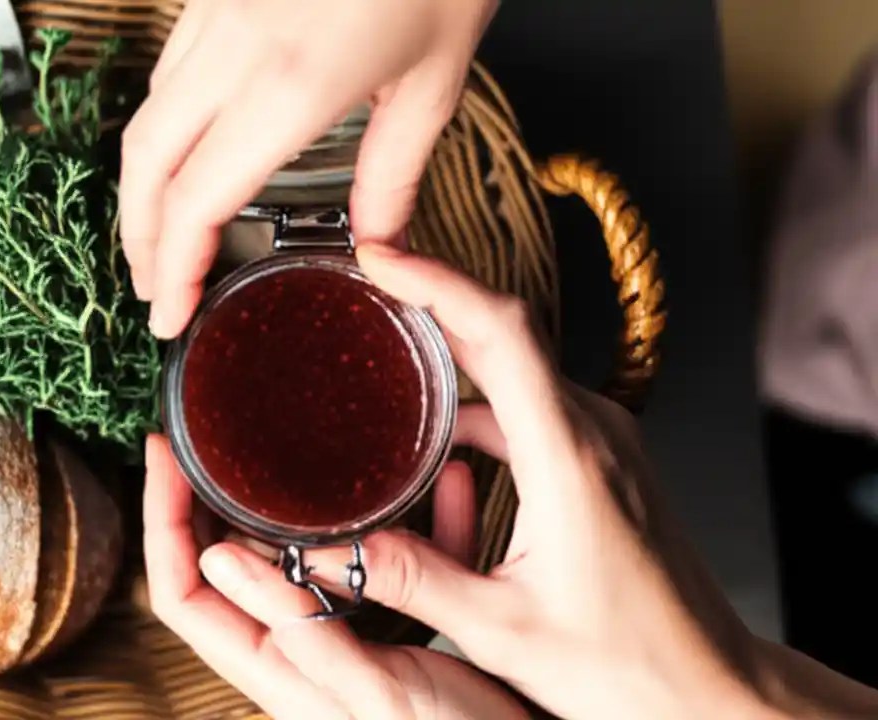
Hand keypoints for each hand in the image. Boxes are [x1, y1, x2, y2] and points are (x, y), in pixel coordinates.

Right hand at [120, 0, 497, 337]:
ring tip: (165, 237)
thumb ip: (393, 172)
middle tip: (155, 289)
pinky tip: (189, 156)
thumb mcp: (436, 79)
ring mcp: (215, 12)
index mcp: (289, 86)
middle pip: (143, 163)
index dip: (172, 269)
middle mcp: (234, 50)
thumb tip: (377, 246)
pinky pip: (169, 71)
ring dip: (143, 187)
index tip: (170, 316)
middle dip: (136, 239)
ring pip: (147, 114)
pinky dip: (164, 131)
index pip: (195, 200)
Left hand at [143, 433, 528, 718]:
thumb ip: (303, 629)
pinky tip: (447, 479)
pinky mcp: (401, 631)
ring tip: (323, 442)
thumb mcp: (376, 690)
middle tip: (223, 431)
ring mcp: (349, 636)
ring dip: (320, 500)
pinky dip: (414, 521)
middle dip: (219, 495)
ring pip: (313, 553)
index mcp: (277, 669)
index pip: (183, 592)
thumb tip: (221, 560)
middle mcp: (300, 650)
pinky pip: (394, 563)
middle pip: (231, 563)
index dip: (164, 520)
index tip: (165, 453)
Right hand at [292, 244, 774, 719]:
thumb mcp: (501, 628)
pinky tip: (435, 436)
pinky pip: (529, 406)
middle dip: (429, 301)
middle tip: (362, 288)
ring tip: (383, 356)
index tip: (382, 257)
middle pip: (503, 334)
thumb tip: (328, 551)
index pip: (502, 333)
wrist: (708, 687)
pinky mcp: (601, 459)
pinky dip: (476, 405)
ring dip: (450, 357)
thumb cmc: (627, 664)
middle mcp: (592, 432)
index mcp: (569, 457)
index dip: (437, 281)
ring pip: (515, 369)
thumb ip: (410, 580)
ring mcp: (602, 441)